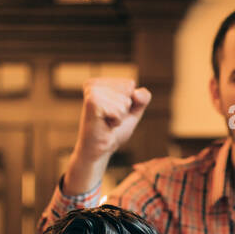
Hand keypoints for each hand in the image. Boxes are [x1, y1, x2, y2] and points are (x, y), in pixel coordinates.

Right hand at [64, 78, 151, 194]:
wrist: (99, 151)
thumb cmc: (114, 132)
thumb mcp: (133, 111)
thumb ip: (143, 97)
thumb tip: (135, 93)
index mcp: (99, 83)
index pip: (130, 84)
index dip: (128, 103)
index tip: (113, 114)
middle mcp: (93, 84)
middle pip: (128, 90)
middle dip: (124, 109)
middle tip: (109, 120)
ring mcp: (91, 92)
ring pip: (125, 101)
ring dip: (120, 117)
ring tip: (106, 123)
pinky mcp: (92, 102)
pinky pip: (119, 110)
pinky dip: (116, 121)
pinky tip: (105, 125)